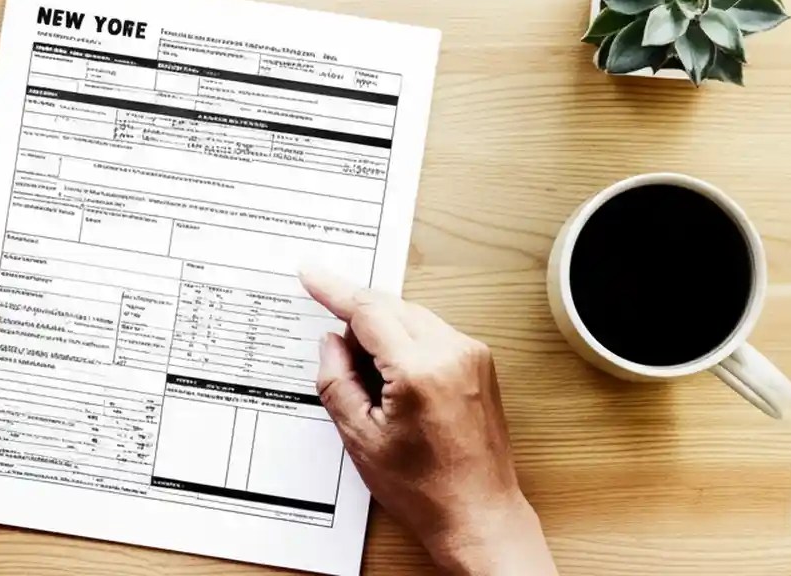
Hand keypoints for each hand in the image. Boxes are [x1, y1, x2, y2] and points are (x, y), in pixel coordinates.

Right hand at [300, 269, 555, 575]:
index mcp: (420, 370)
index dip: (333, 290)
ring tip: (368, 380)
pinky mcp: (480, 362)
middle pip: (390, 306)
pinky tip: (393, 377)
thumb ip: (337, 381)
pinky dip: (404, 341)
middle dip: (356, 316)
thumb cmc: (426, 489)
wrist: (479, 515)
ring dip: (381, 331)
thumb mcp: (360, 439)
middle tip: (333, 350)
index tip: (311, 274)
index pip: (367, 310)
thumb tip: (331, 343)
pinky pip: (431, 331)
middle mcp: (452, 353)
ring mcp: (471, 355)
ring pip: (411, 316)